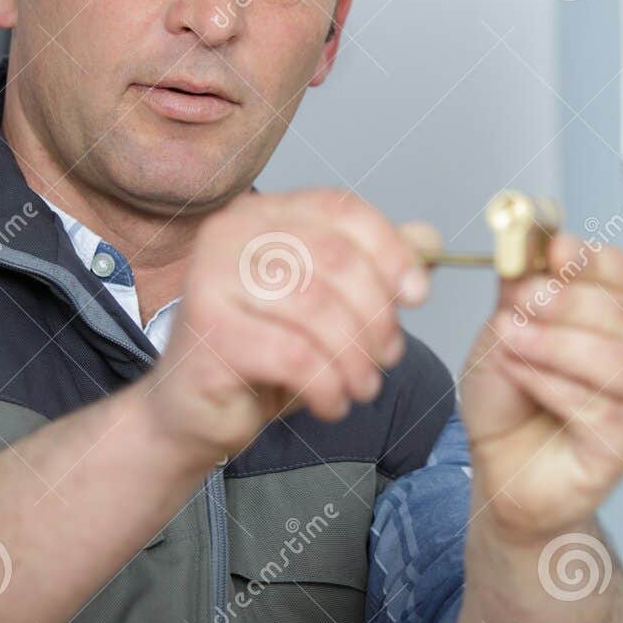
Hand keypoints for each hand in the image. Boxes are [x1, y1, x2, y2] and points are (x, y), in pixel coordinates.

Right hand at [139, 189, 434, 469]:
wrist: (193, 413)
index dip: (391, 250)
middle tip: (388, 355)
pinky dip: (327, 385)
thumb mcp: (328, 305)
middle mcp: (231, 233)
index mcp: (262, 212)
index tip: (417, 296)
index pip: (342, 209)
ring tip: (363, 386)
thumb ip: (374, 268)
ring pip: (318, 308)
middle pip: (337, 259)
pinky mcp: (209, 332)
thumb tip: (429, 241)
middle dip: (377, 314)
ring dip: (355, 357)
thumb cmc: (262, 355)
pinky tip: (331, 403)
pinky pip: (294, 355)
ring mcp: (212, 279)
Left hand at [458, 232, 622, 544]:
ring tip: (508, 339)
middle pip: (619, 312)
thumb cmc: (515, 397)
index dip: (585, 259)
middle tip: (517, 299)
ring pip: (611, 360)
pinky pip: (597, 407)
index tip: (550, 250)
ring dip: (552, 345)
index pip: (620, 271)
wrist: (505, 466)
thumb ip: (521, 292)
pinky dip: (549, 385)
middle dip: (562, 302)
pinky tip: (518, 375)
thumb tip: (529, 252)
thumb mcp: (506, 328)